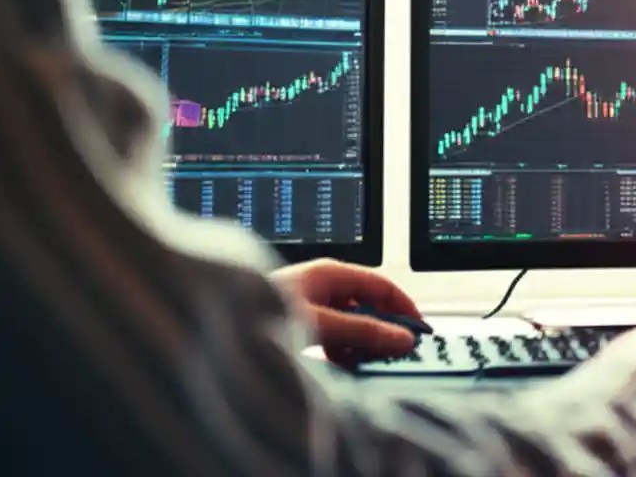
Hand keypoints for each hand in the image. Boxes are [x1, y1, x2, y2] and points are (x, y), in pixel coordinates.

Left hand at [272, 258, 419, 365]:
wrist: (218, 323)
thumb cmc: (259, 310)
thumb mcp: (321, 322)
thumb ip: (362, 331)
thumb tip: (399, 337)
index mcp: (331, 273)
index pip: (381, 284)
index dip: (402, 306)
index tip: (417, 329)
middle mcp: (323, 285)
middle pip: (367, 305)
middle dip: (381, 329)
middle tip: (393, 351)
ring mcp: (312, 303)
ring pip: (351, 322)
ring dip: (360, 342)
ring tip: (363, 359)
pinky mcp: (303, 323)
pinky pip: (334, 334)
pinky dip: (342, 349)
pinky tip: (340, 362)